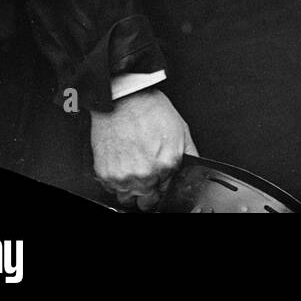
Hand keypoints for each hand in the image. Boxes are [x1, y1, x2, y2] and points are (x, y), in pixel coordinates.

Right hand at [90, 88, 196, 210]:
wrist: (124, 99)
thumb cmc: (150, 109)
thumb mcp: (181, 129)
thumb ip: (189, 153)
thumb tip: (194, 167)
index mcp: (167, 164)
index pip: (168, 191)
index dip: (164, 185)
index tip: (160, 180)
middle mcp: (146, 174)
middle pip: (148, 201)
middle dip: (150, 192)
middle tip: (147, 176)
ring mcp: (124, 176)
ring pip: (128, 199)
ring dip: (132, 189)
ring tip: (133, 169)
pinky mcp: (106, 174)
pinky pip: (111, 189)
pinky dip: (116, 181)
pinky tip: (122, 164)